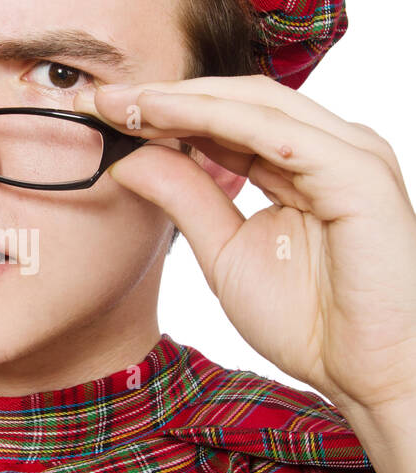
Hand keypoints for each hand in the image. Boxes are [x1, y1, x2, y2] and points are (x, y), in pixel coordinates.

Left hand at [74, 74, 415, 417]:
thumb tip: (128, 158)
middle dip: (168, 97)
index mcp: (304, 164)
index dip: (165, 113)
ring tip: (129, 103)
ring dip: (186, 100)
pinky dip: (220, 120)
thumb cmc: (314, 324)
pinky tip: (169, 117)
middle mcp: (330, 149)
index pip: (229, 120)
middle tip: (105, 99)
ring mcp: (350, 155)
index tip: (105, 113)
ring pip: (257, 105)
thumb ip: (186, 200)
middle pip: (240, 101)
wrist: (368, 375)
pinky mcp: (359, 174)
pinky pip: (280, 134)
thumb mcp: (227, 253)